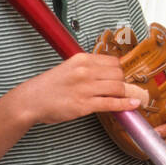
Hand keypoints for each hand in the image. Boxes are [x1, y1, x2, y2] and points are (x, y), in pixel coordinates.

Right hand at [17, 52, 149, 128]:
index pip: (112, 61)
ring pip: (118, 88)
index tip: (119, 77)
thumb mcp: (68, 68)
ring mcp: (85, 88)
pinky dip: (126, 104)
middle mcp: (85, 71)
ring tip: (125, 97)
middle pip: (118, 74)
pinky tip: (134, 104)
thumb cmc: (49, 86)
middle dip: (123, 82)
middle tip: (120, 89)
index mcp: (81, 59)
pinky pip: (112, 103)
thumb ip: (86, 67)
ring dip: (125, 93)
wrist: (32, 100)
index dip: (119, 70)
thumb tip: (106, 72)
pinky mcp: (85, 105)